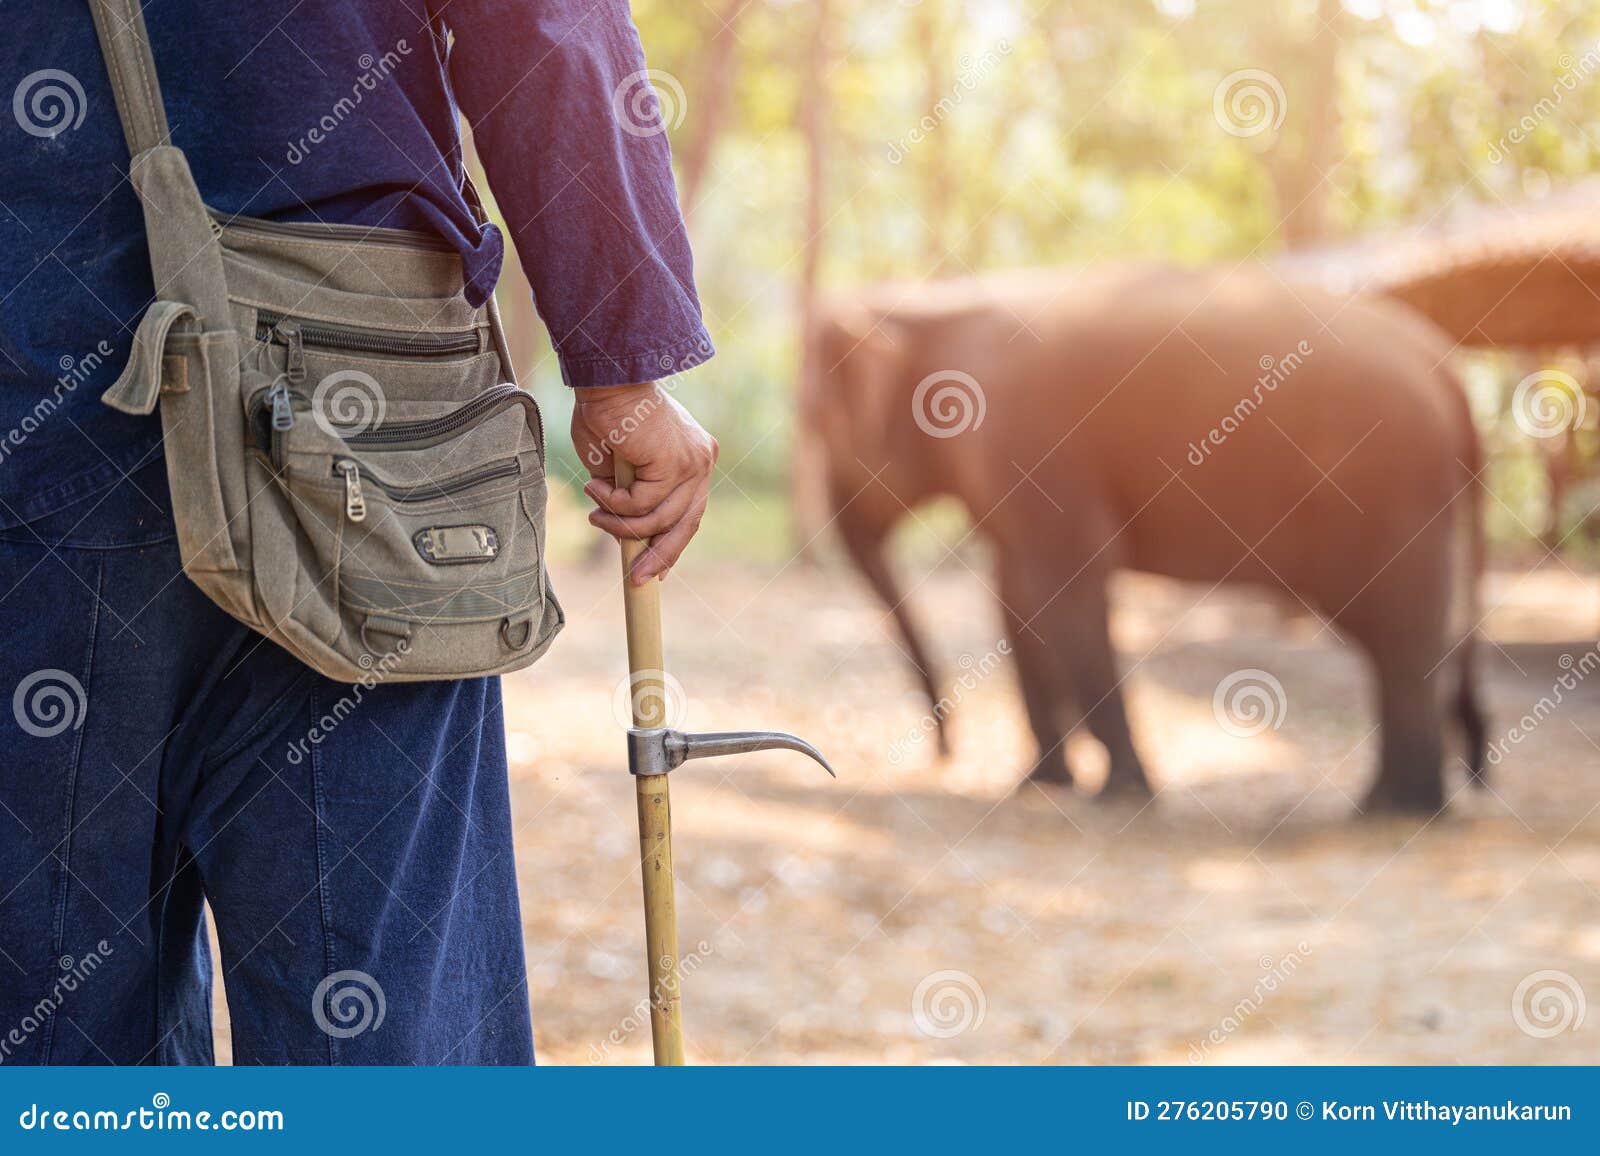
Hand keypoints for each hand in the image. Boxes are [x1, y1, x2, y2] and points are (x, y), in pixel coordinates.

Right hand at [572, 382, 717, 583]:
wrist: (607, 379)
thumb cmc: (608, 414)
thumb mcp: (620, 468)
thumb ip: (629, 497)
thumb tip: (623, 534)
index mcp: (694, 458)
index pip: (689, 512)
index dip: (672, 544)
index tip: (657, 571)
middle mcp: (701, 461)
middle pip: (686, 524)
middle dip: (659, 556)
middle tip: (637, 579)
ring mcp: (693, 463)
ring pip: (659, 519)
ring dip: (620, 523)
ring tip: (594, 512)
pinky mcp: (675, 464)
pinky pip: (641, 504)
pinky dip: (614, 503)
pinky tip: (595, 486)